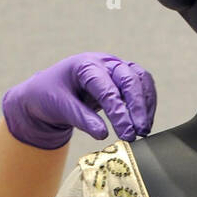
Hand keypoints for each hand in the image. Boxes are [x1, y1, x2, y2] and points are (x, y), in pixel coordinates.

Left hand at [2, 52, 155, 148]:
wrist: (49, 90)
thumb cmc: (50, 95)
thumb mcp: (60, 107)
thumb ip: (82, 119)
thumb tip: (103, 134)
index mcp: (85, 65)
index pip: (107, 87)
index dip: (118, 111)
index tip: (126, 133)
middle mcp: (103, 62)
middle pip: (128, 79)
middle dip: (136, 107)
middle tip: (138, 132)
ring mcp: (115, 67)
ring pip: (139, 80)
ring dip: (145, 105)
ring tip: (144, 129)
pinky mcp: (123, 77)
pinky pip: (142, 85)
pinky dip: (147, 103)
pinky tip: (145, 122)